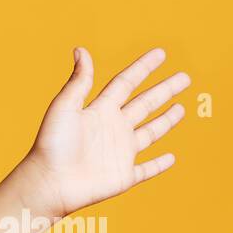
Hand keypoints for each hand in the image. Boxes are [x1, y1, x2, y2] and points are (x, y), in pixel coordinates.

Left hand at [22, 46, 189, 218]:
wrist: (48, 183)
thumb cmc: (51, 145)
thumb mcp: (64, 107)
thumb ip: (79, 81)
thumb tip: (80, 49)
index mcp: (99, 111)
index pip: (125, 83)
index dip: (143, 68)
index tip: (160, 53)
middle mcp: (112, 129)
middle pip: (144, 104)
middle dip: (164, 91)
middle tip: (184, 78)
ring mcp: (119, 153)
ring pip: (150, 133)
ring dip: (166, 121)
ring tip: (181, 109)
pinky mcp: (123, 177)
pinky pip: (146, 170)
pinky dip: (159, 165)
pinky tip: (171, 158)